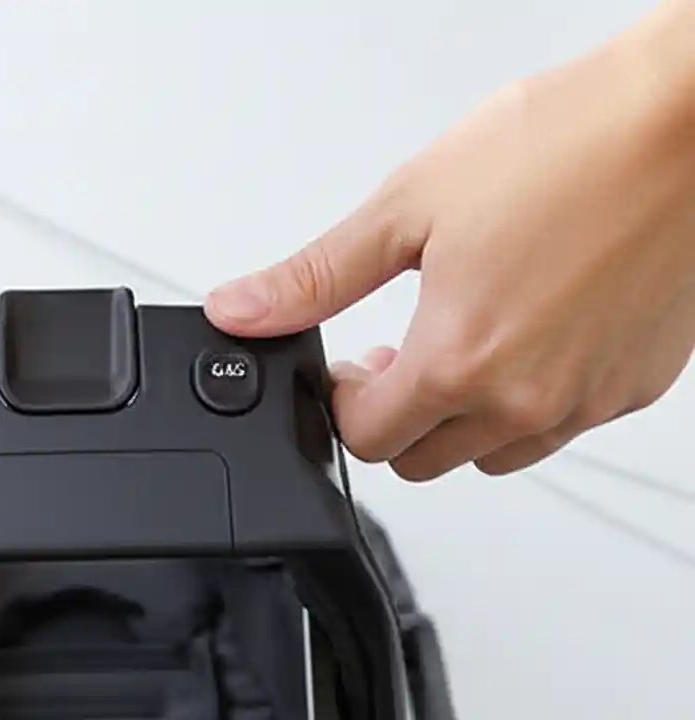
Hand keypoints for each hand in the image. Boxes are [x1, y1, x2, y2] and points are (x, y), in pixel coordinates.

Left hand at [205, 3, 694, 480]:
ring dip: (457, 417)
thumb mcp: (408, 207)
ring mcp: (589, 401)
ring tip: (458, 342)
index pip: (368, 439)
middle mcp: (528, 399)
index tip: (348, 365)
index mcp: (460, 360)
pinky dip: (526, 402)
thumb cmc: (566, 145)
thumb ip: (315, 278)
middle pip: (424, 459)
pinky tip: (524, 336)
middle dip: (394, 414)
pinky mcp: (637, 389)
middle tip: (393, 354)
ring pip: (492, 456)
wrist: (688, 120)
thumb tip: (242, 309)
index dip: (343, 402)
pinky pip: (560, 429)